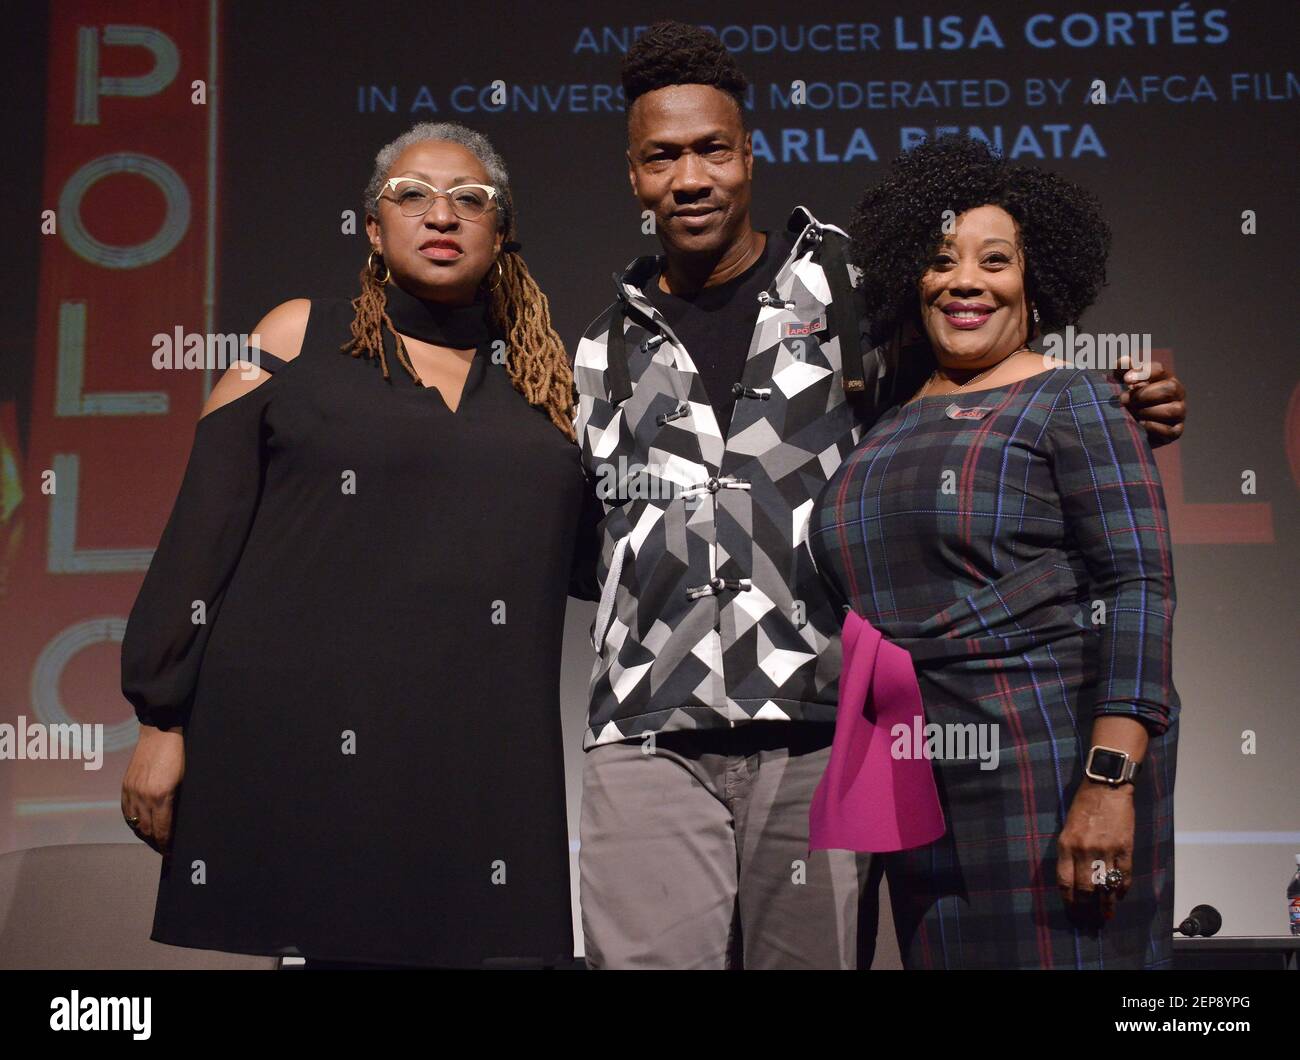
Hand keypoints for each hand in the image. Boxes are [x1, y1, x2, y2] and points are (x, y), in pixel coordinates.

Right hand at [121, 724, 184, 854]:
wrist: (160, 732)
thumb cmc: (180, 754)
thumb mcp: (185, 780)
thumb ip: (179, 801)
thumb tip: (178, 821)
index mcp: (161, 797)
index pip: (162, 830)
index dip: (166, 845)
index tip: (172, 853)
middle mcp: (143, 797)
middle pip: (148, 830)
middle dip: (157, 843)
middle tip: (165, 850)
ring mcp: (132, 791)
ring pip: (136, 823)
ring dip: (145, 835)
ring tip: (154, 841)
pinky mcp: (126, 786)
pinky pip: (126, 812)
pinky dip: (133, 822)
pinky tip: (140, 826)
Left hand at [1056, 780, 1134, 920]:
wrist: (1105, 786)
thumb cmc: (1083, 805)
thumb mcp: (1067, 827)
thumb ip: (1069, 851)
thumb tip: (1074, 879)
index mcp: (1066, 845)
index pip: (1065, 881)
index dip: (1069, 901)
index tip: (1073, 912)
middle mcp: (1084, 850)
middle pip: (1086, 889)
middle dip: (1087, 908)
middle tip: (1090, 920)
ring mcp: (1106, 850)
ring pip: (1106, 886)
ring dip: (1107, 904)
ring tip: (1106, 916)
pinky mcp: (1125, 847)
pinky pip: (1124, 875)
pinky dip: (1122, 889)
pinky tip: (1120, 896)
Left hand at [1115, 356, 1185, 446]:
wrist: (1132, 425)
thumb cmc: (1130, 398)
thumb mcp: (1124, 383)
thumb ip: (1124, 370)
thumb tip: (1124, 360)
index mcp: (1164, 378)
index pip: (1159, 369)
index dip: (1142, 373)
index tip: (1126, 381)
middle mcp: (1176, 393)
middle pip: (1169, 388)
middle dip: (1144, 395)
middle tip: (1124, 400)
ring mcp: (1179, 412)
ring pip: (1173, 410)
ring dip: (1149, 411)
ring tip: (1133, 413)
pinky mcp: (1176, 430)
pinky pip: (1171, 431)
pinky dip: (1154, 428)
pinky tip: (1141, 424)